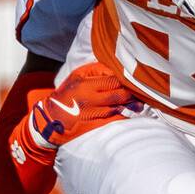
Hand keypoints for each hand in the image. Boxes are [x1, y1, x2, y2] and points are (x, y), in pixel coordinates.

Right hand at [15, 62, 143, 165]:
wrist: (52, 120)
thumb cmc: (65, 95)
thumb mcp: (75, 77)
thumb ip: (94, 71)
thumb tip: (114, 69)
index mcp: (86, 85)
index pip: (113, 80)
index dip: (126, 79)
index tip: (134, 77)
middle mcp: (92, 99)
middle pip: (120, 94)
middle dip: (133, 92)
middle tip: (143, 90)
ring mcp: (94, 113)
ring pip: (120, 107)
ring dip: (132, 105)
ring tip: (141, 102)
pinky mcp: (96, 125)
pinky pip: (114, 119)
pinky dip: (124, 115)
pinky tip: (132, 112)